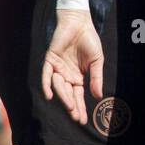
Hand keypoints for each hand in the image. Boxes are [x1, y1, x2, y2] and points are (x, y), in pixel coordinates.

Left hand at [41, 10, 103, 125]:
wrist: (80, 24)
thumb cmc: (89, 41)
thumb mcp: (97, 61)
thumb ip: (96, 78)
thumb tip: (98, 96)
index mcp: (77, 77)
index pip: (77, 96)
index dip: (80, 107)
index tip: (83, 120)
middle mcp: (66, 75)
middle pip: (68, 94)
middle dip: (72, 107)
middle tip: (76, 118)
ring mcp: (57, 68)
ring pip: (58, 86)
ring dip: (63, 97)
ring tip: (71, 107)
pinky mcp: (50, 60)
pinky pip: (46, 75)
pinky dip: (47, 85)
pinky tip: (49, 96)